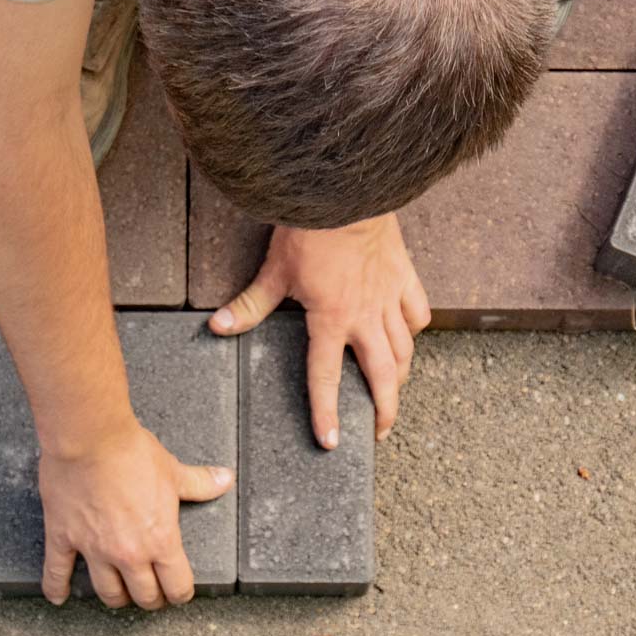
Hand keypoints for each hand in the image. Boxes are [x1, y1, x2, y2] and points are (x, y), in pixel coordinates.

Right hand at [37, 416, 232, 608]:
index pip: (176, 587)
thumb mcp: (172, 470)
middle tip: (151, 595)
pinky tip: (58, 597)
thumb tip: (225, 479)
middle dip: (150, 599)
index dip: (180, 593)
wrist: (90, 438)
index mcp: (160, 540)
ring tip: (119, 596)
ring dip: (116, 598)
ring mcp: (93, 549)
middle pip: (143, 596)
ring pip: (107, 592)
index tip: (178, 592)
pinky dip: (56, 588)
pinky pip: (56, 572)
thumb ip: (199, 482)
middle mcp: (128, 553)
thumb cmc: (132, 453)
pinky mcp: (63, 538)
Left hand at [210, 213, 429, 445]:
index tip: (330, 442)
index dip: (327, 412)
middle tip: (379, 432)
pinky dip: (415, 329)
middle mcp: (366, 316)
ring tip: (394, 394)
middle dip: (383, 409)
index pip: (326, 377)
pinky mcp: (405, 276)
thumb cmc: (310, 229)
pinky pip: (419, 312)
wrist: (347, 192)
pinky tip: (409, 337)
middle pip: (382, 375)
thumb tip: (217, 326)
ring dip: (400, 377)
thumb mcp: (274, 269)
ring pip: (404, 349)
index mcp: (331, 319)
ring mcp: (390, 297)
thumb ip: (250, 304)